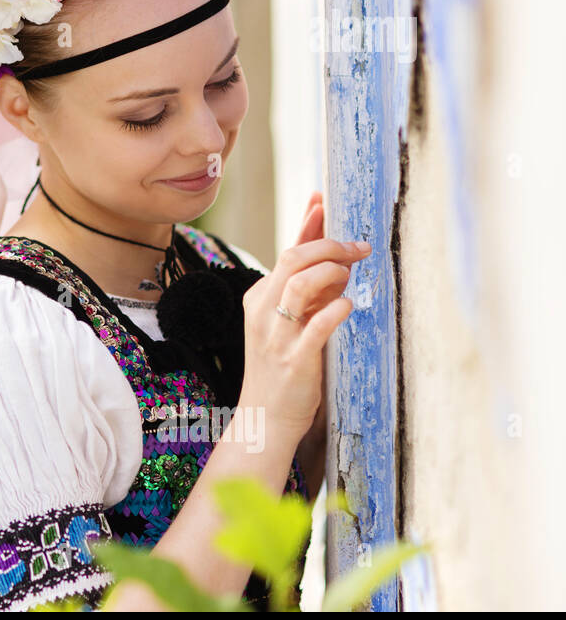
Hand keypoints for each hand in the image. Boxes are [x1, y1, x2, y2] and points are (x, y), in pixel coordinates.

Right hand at [238, 190, 368, 437]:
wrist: (265, 419)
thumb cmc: (282, 370)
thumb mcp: (289, 324)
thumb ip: (309, 294)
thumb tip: (339, 263)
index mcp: (260, 297)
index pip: (286, 250)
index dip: (308, 223)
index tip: (324, 200)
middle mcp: (263, 310)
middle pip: (292, 259)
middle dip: (329, 245)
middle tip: (359, 246)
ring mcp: (276, 334)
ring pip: (300, 284)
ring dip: (331, 272)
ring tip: (352, 273)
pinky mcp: (294, 359)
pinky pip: (316, 326)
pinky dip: (335, 310)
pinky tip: (348, 304)